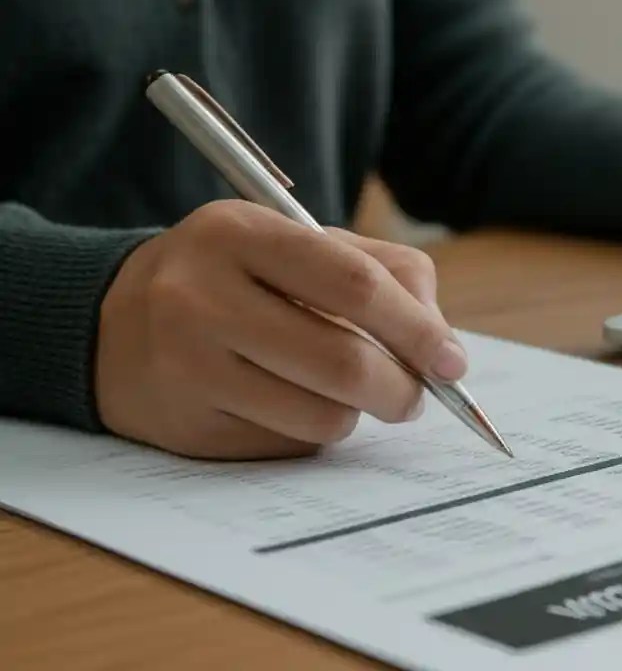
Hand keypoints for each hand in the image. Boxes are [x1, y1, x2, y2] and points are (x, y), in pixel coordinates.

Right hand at [96, 200, 465, 459]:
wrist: (110, 322)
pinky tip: (288, 405)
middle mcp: (201, 297)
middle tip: (416, 395)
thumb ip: (381, 273)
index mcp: (239, 233)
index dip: (418, 329)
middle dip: (401, 388)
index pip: (355, 284)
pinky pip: (287, 446)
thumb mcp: (295, 244)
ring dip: (356, 414)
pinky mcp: (186, 426)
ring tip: (344, 393)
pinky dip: (311, 432)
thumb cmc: (233, 278)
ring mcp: (187, 366)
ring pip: (322, 416)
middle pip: (343, 361)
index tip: (452, 361)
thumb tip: (442, 344)